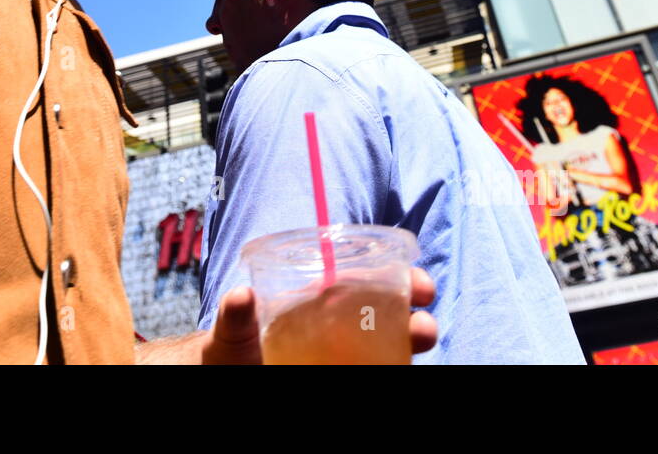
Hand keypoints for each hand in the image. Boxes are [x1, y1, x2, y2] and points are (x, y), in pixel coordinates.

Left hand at [201, 266, 436, 363]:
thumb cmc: (233, 350)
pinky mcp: (348, 372)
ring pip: (390, 346)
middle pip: (391, 315)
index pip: (369, 281)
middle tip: (425, 325)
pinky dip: (394, 366)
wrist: (231, 378)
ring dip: (412, 342)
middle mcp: (341, 326)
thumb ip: (235, 316)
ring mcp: (345, 355)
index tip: (420, 286)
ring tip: (420, 343)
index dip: (401, 278)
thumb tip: (241, 294)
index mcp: (321, 301)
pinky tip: (400, 368)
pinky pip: (377, 369)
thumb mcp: (232, 331)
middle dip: (417, 316)